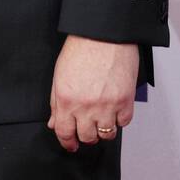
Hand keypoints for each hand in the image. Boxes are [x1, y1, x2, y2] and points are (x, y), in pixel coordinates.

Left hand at [46, 35, 137, 152]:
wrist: (103, 34)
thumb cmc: (81, 49)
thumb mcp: (59, 75)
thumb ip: (55, 102)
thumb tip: (54, 122)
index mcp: (66, 99)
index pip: (64, 133)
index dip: (67, 143)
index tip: (71, 145)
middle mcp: (85, 106)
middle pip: (86, 137)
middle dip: (85, 135)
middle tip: (87, 128)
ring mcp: (107, 105)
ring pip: (106, 135)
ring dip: (103, 130)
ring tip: (102, 118)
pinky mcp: (125, 101)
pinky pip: (124, 123)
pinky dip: (119, 119)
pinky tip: (114, 108)